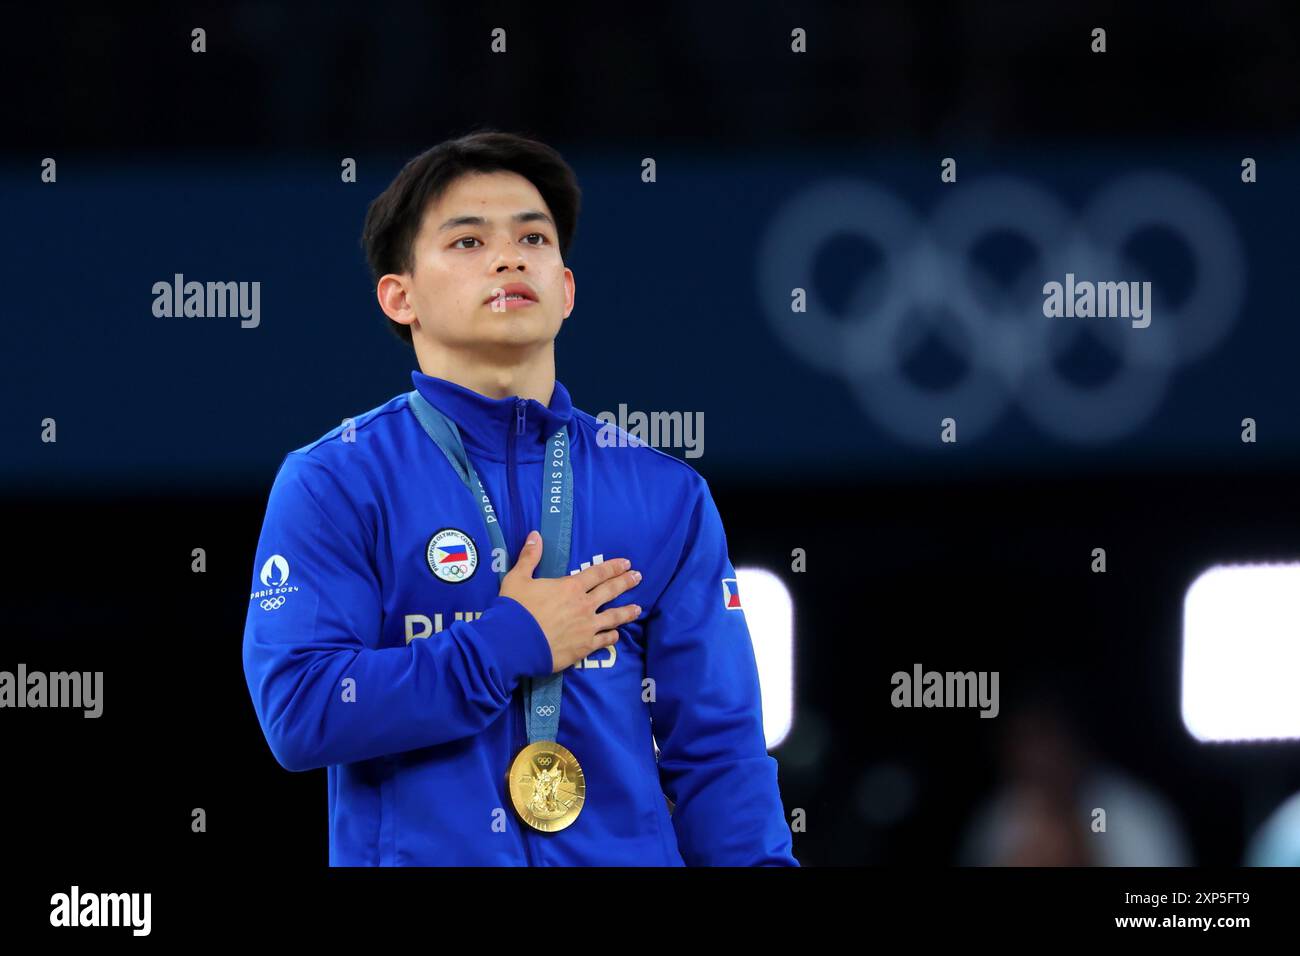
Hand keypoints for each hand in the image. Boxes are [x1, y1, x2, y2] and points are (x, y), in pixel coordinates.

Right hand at [499, 530, 642, 672]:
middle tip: (639, 577)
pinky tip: (617, 636)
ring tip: (638, 609)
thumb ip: (530, 557)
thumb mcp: (518, 578)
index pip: (598, 573)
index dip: (613, 567)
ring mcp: (587, 627)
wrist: (514, 643)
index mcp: (571, 587)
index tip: (626, 563)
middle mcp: (584, 605)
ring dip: (627, 612)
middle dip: (626, 583)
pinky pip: (604, 641)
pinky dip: (612, 637)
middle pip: (611, 591)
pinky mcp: (585, 647)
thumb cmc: (515, 609)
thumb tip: (536, 534)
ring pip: (614, 617)